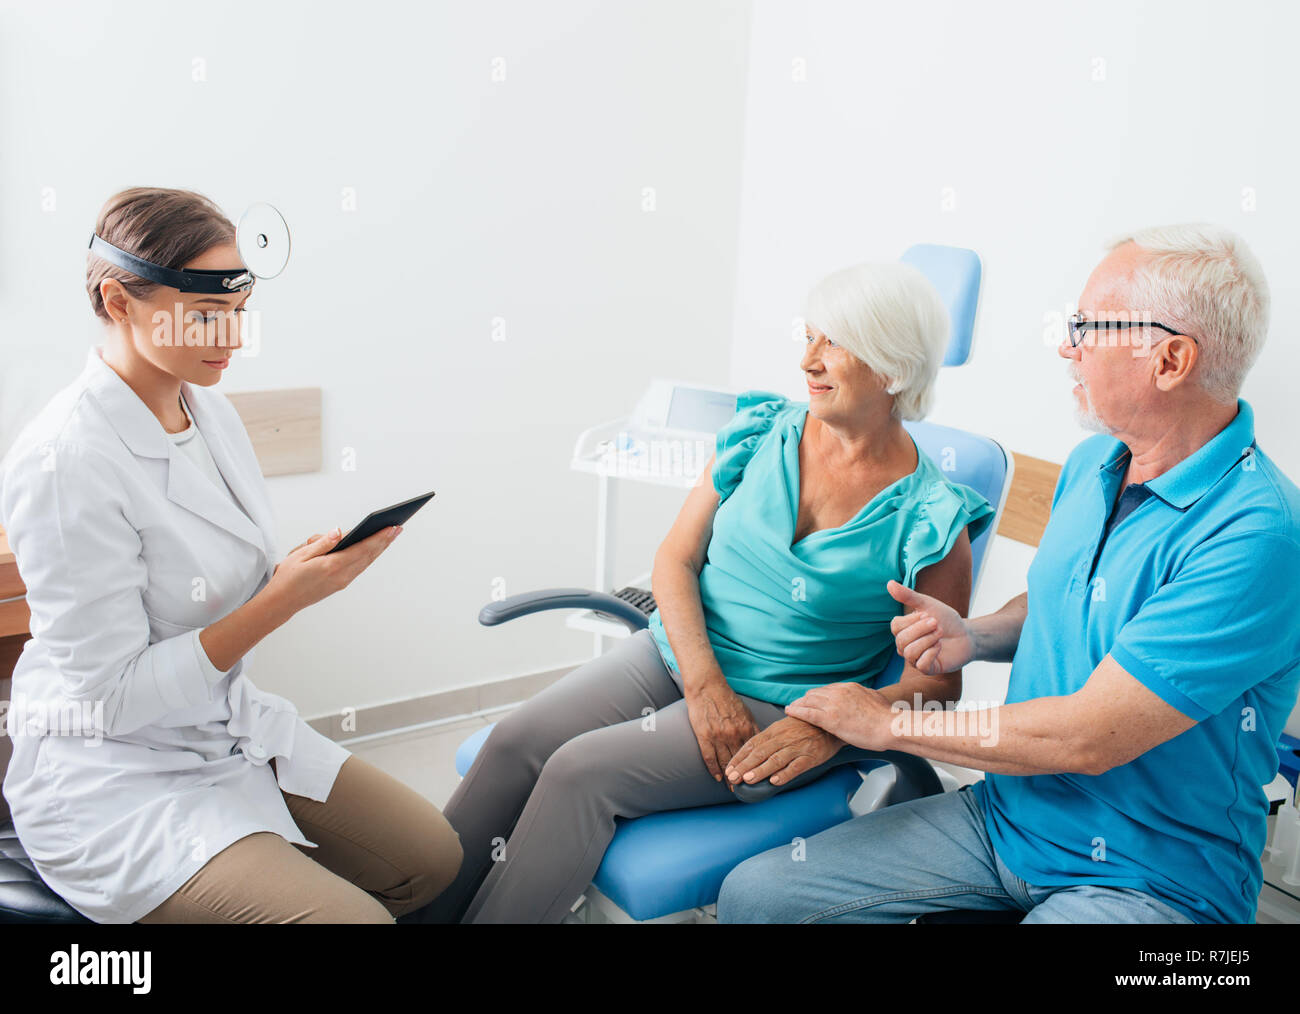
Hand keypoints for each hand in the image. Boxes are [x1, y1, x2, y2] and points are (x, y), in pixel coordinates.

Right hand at [265, 525, 400, 614]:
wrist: (281, 602)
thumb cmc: (288, 577)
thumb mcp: (301, 555)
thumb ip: (323, 543)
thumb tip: (340, 531)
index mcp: (332, 566)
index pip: (362, 549)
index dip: (379, 538)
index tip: (392, 527)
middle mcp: (341, 576)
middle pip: (368, 555)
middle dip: (385, 541)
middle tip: (398, 527)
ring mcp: (342, 582)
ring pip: (366, 562)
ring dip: (379, 549)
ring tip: (390, 536)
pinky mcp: (340, 584)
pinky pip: (359, 567)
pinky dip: (369, 556)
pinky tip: (373, 549)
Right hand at [683, 676, 760, 782]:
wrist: (707, 687)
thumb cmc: (726, 698)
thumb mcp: (745, 712)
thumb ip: (752, 728)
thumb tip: (759, 743)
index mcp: (747, 727)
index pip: (755, 753)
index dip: (757, 767)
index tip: (759, 778)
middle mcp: (734, 734)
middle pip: (741, 761)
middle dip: (744, 777)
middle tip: (747, 791)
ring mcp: (719, 736)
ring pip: (726, 762)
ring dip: (730, 777)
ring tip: (732, 789)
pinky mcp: (705, 736)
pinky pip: (710, 758)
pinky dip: (714, 769)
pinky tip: (717, 778)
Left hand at [723, 717, 841, 789]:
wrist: (828, 723)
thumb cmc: (803, 727)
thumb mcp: (782, 728)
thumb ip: (767, 740)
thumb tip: (748, 754)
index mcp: (774, 731)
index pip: (752, 744)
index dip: (740, 757)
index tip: (729, 768)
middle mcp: (783, 739)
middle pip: (760, 752)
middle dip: (745, 765)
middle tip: (733, 777)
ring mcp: (796, 748)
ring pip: (776, 759)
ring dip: (761, 770)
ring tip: (748, 779)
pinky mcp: (810, 757)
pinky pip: (796, 766)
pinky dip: (785, 774)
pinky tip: (775, 781)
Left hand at [784, 682, 894, 751]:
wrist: (891, 726)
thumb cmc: (887, 718)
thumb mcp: (876, 699)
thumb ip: (866, 696)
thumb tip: (866, 697)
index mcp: (850, 687)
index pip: (828, 689)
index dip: (819, 696)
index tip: (813, 700)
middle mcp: (839, 692)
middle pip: (816, 693)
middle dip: (806, 699)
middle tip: (799, 704)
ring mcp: (833, 704)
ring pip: (808, 700)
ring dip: (799, 704)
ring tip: (792, 708)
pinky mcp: (829, 719)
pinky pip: (806, 712)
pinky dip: (796, 711)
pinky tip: (789, 711)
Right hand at [887, 579, 975, 674]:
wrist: (967, 634)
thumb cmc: (946, 619)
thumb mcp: (928, 604)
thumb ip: (908, 595)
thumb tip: (889, 583)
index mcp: (903, 630)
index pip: (895, 626)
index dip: (912, 620)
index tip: (927, 614)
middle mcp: (906, 645)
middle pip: (902, 640)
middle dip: (922, 629)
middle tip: (937, 623)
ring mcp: (915, 658)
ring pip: (909, 653)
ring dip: (928, 640)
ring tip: (940, 633)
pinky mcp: (928, 669)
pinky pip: (921, 665)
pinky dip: (932, 653)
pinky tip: (940, 646)